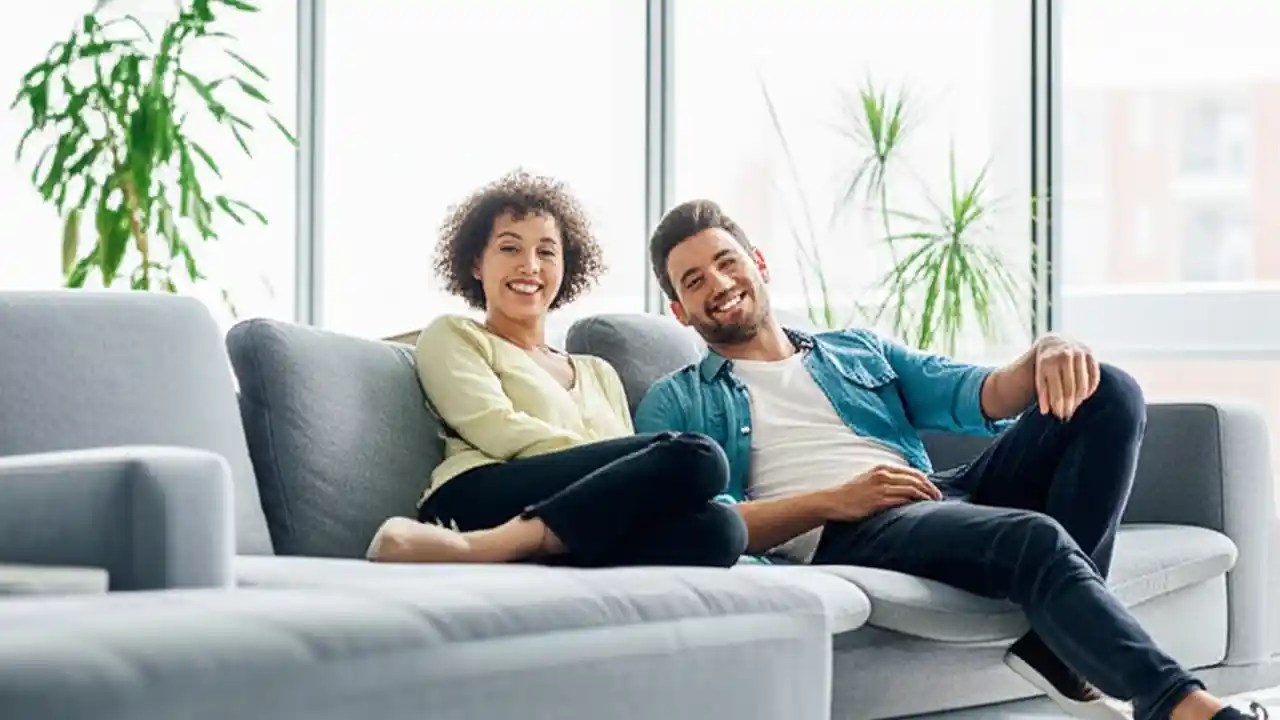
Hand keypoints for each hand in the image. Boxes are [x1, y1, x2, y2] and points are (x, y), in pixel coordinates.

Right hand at [819, 464, 941, 521]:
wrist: (833, 502)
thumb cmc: (850, 494)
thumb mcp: (869, 480)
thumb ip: (886, 480)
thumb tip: (905, 487)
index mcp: (882, 468)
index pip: (912, 472)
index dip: (926, 481)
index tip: (933, 489)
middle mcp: (882, 475)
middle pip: (915, 479)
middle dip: (930, 488)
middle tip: (938, 497)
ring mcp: (880, 487)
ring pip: (911, 488)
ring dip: (925, 496)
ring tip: (933, 503)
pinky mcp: (878, 500)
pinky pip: (902, 500)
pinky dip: (914, 502)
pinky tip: (920, 507)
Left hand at [1034, 334, 1099, 419]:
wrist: (1054, 342)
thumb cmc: (1046, 364)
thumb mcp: (1039, 376)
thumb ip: (1042, 393)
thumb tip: (1046, 412)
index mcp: (1049, 362)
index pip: (1056, 391)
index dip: (1059, 406)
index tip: (1059, 415)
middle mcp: (1064, 356)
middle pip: (1070, 389)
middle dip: (1069, 405)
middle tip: (1067, 415)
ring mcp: (1079, 353)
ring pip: (1083, 384)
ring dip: (1079, 399)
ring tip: (1075, 405)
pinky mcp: (1090, 354)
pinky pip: (1094, 377)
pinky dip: (1090, 389)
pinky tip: (1084, 396)